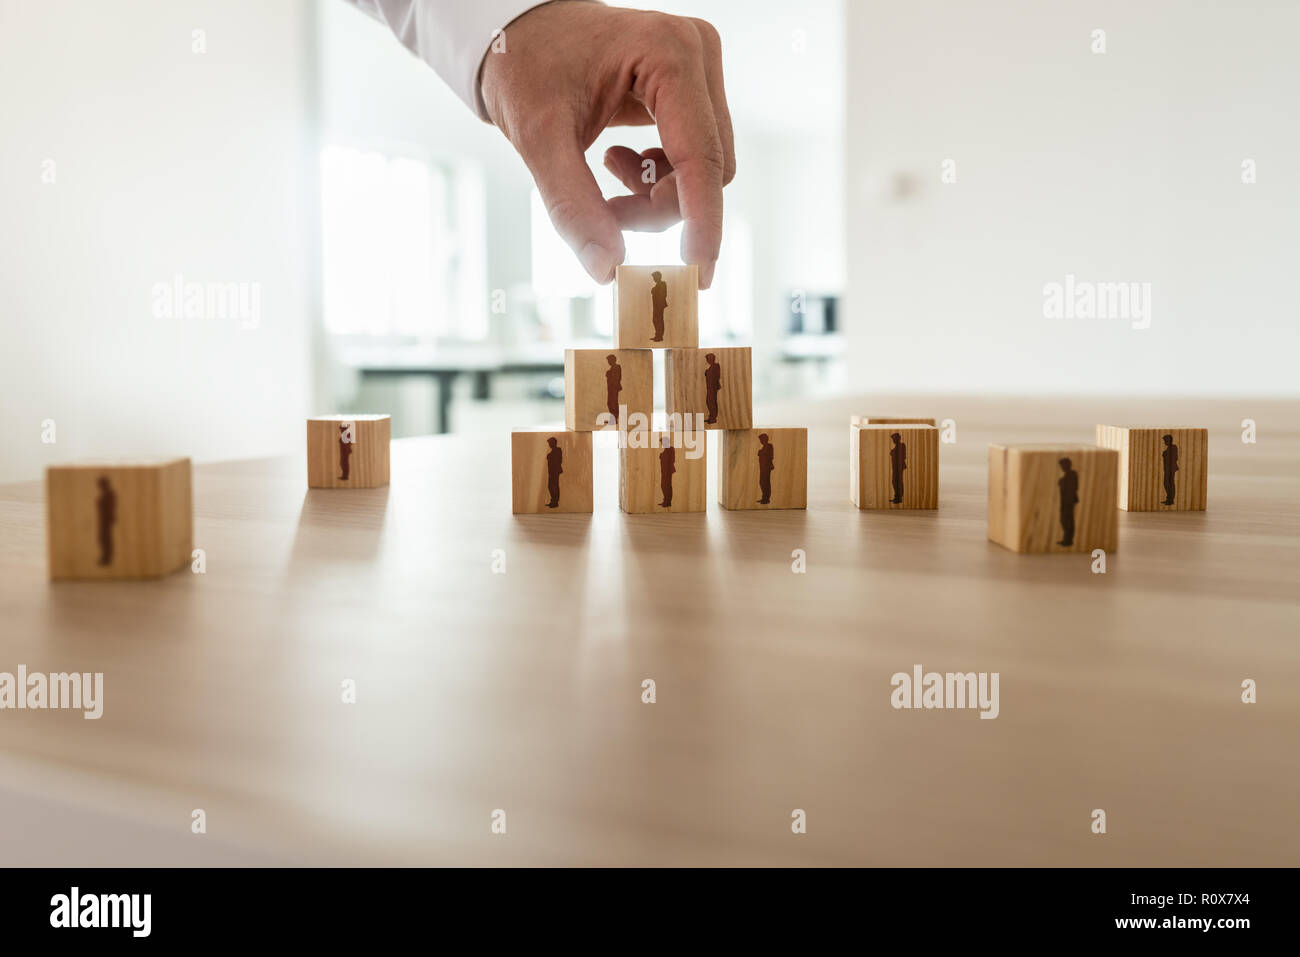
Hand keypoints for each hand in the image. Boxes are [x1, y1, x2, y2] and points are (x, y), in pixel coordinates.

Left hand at [480, 1, 734, 287]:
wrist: (521, 30)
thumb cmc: (526, 65)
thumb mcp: (539, 139)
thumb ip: (573, 206)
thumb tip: (607, 270)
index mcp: (668, 55)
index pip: (702, 157)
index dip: (702, 222)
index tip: (698, 275)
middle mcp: (696, 54)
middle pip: (708, 169)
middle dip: (660, 206)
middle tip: (610, 215)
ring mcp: (700, 69)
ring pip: (705, 168)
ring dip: (659, 195)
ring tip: (607, 180)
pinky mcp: (694, 86)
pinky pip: (696, 156)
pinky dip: (660, 178)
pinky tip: (618, 161)